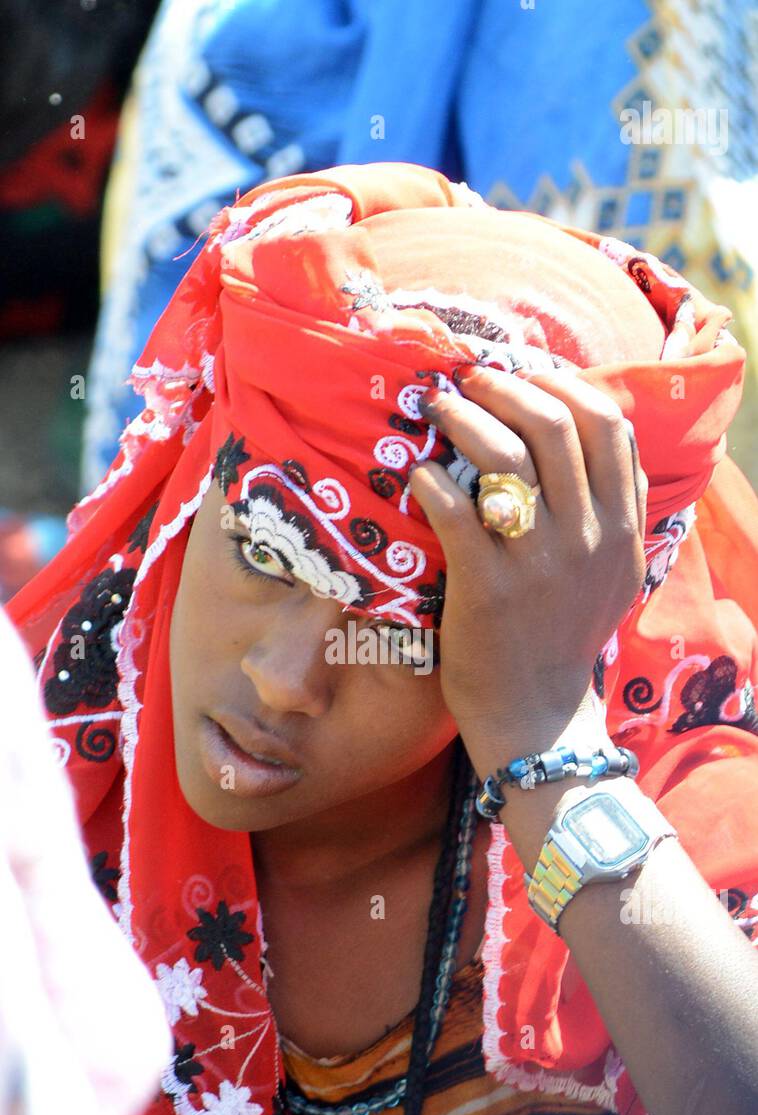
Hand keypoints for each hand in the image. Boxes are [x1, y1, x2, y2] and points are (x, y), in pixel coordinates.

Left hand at [409, 365, 647, 778]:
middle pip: (554, 424)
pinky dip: (431, 478)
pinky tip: (418, 474)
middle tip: (468, 383)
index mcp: (621, 527)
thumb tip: (599, 435)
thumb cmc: (564, 634)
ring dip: (464, 418)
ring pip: (505, 454)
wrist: (537, 712)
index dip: (563, 385)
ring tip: (437, 410)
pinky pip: (454, 508)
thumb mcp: (616, 572)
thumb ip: (618, 508)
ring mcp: (538, 561)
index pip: (608, 425)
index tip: (525, 377)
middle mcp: (588, 537)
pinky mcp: (486, 587)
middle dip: (504, 388)